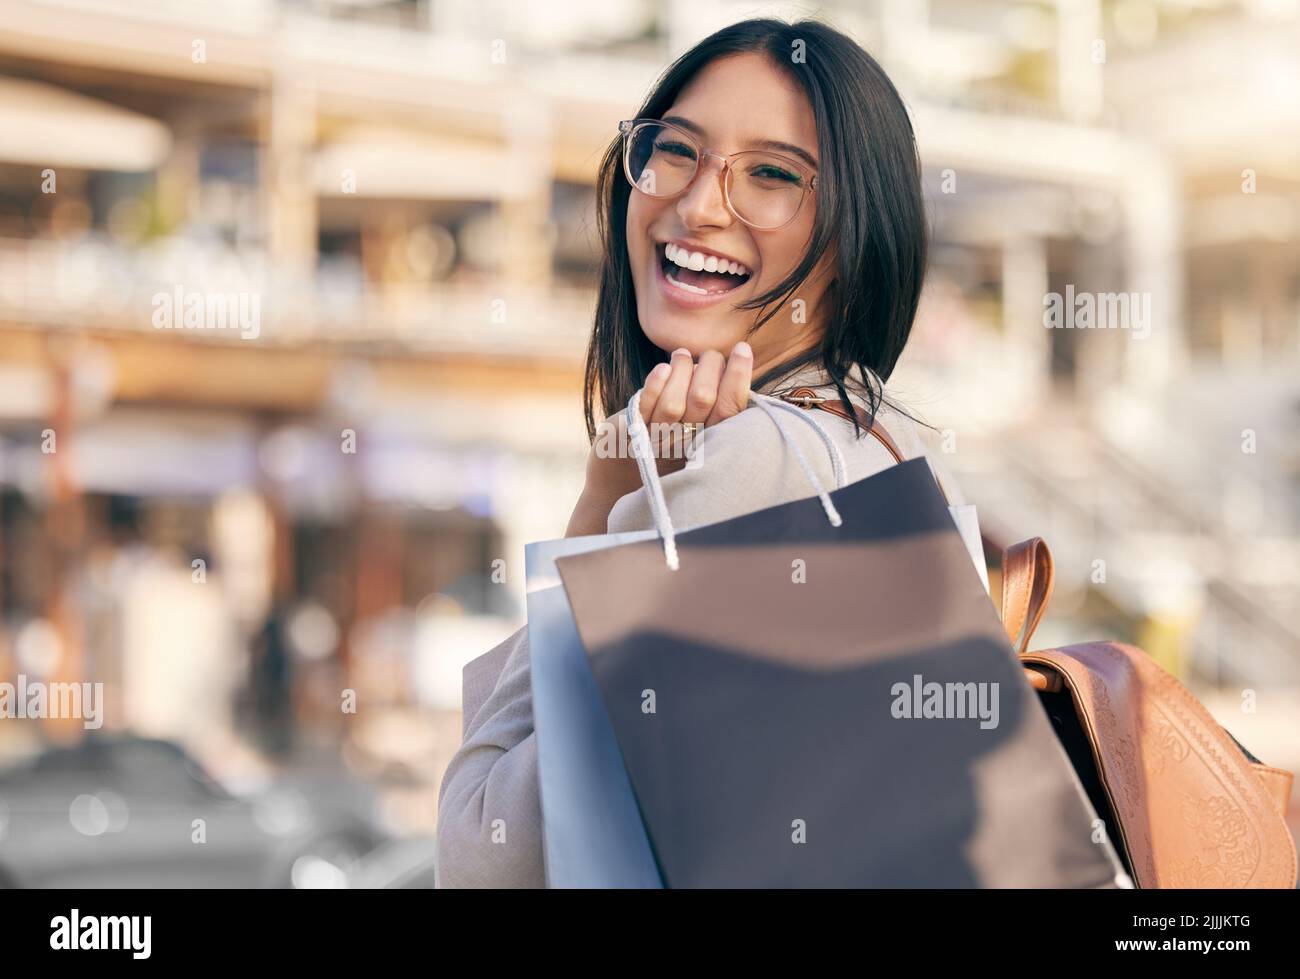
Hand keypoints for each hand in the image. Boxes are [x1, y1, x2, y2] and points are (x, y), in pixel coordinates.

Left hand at [565, 341, 752, 536]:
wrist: (624, 472)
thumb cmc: (670, 439)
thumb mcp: (699, 424)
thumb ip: (717, 399)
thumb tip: (735, 363)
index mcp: (710, 441)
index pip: (732, 408)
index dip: (738, 377)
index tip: (744, 349)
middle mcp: (686, 443)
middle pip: (703, 398)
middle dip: (710, 366)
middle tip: (710, 355)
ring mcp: (657, 439)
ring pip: (674, 401)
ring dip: (682, 369)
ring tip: (682, 355)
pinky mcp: (631, 433)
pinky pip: (644, 406)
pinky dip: (655, 385)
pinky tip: (663, 368)